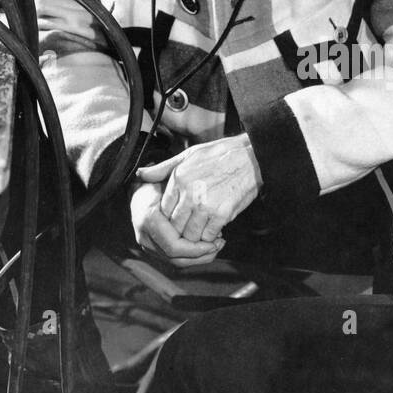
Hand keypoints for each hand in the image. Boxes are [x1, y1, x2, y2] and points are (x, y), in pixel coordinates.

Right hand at [129, 180, 224, 267]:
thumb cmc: (160, 182)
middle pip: (176, 258)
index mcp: (148, 219)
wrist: (144, 194)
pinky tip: (209, 246)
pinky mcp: (155, 250)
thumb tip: (145, 173)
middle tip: (220, 244)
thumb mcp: (166, 176)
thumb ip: (162, 172)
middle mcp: (145, 236)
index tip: (215, 240)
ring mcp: (148, 245)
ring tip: (217, 245)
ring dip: (200, 257)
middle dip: (201, 254)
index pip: (173, 245)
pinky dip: (194, 256)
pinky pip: (176, 260)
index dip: (196, 248)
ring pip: (177, 262)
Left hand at [136, 134, 260, 243]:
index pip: (163, 210)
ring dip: (196, 237)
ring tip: (202, 232)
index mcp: (178, 179)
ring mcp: (205, 205)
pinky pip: (208, 235)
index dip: (169, 218)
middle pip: (174, 226)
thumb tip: (141, 174)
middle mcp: (189, 193)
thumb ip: (163, 168)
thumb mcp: (188, 155)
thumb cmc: (221, 155)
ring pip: (190, 234)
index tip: (177, 219)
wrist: (251, 157)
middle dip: (180, 232)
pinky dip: (211, 237)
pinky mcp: (222, 213)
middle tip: (189, 231)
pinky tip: (215, 231)